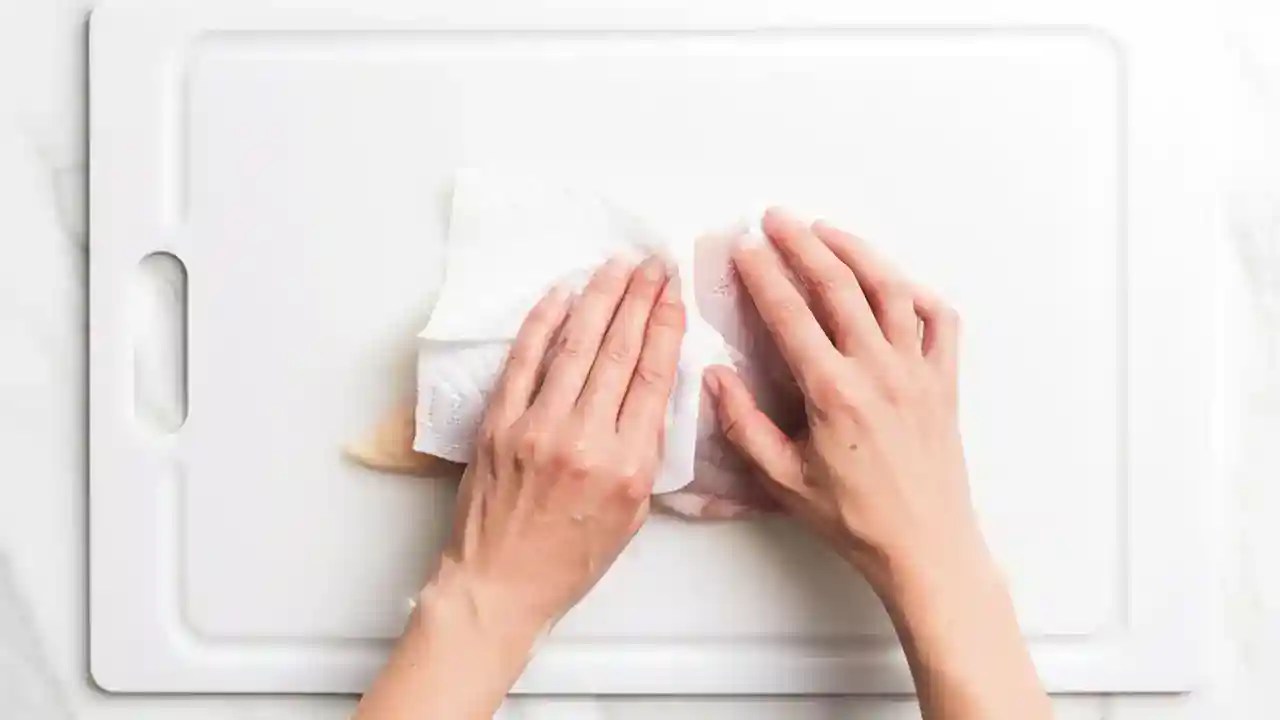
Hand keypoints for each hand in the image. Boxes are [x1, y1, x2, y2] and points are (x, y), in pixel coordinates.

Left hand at [433, 255, 684, 628]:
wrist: (499, 584)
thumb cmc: (568, 559)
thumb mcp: (632, 515)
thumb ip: (644, 452)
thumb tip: (649, 390)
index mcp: (627, 466)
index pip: (653, 377)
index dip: (666, 326)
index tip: (673, 293)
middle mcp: (585, 439)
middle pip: (619, 350)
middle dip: (640, 298)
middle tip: (652, 263)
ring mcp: (537, 427)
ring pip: (576, 345)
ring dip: (600, 297)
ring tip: (617, 265)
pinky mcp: (498, 423)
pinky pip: (525, 360)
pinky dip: (544, 322)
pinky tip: (562, 294)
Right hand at [704, 209, 974, 593]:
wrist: (925, 547)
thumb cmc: (853, 520)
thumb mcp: (783, 481)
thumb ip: (744, 426)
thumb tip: (716, 377)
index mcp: (834, 393)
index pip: (791, 315)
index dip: (763, 275)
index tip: (744, 247)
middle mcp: (879, 371)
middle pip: (838, 286)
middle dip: (803, 244)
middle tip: (777, 219)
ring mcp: (917, 371)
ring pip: (890, 290)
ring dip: (857, 252)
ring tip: (826, 230)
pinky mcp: (944, 381)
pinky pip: (939, 320)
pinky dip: (917, 291)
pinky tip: (894, 280)